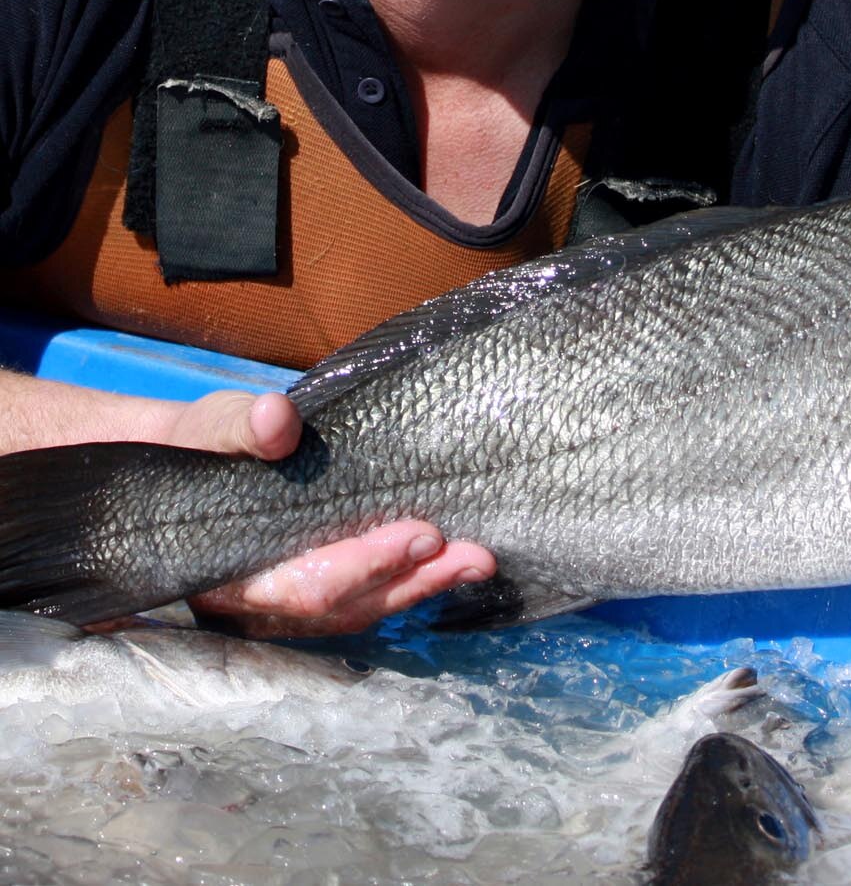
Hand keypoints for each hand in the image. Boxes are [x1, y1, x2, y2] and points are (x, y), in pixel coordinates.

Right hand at [170, 390, 495, 637]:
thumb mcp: (217, 427)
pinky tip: (453, 566)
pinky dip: (412, 584)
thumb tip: (276, 418)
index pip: (304, 584)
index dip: (364, 565)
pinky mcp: (316, 594)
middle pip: (343, 607)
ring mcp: (287, 605)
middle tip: (473, 556)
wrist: (193, 462)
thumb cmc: (204, 446)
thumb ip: (242, 428)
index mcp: (227, 567)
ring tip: (479, 562)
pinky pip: (367, 601)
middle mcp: (258, 602)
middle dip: (412, 581)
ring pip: (361, 610)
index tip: (422, 536)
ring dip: (424, 587)